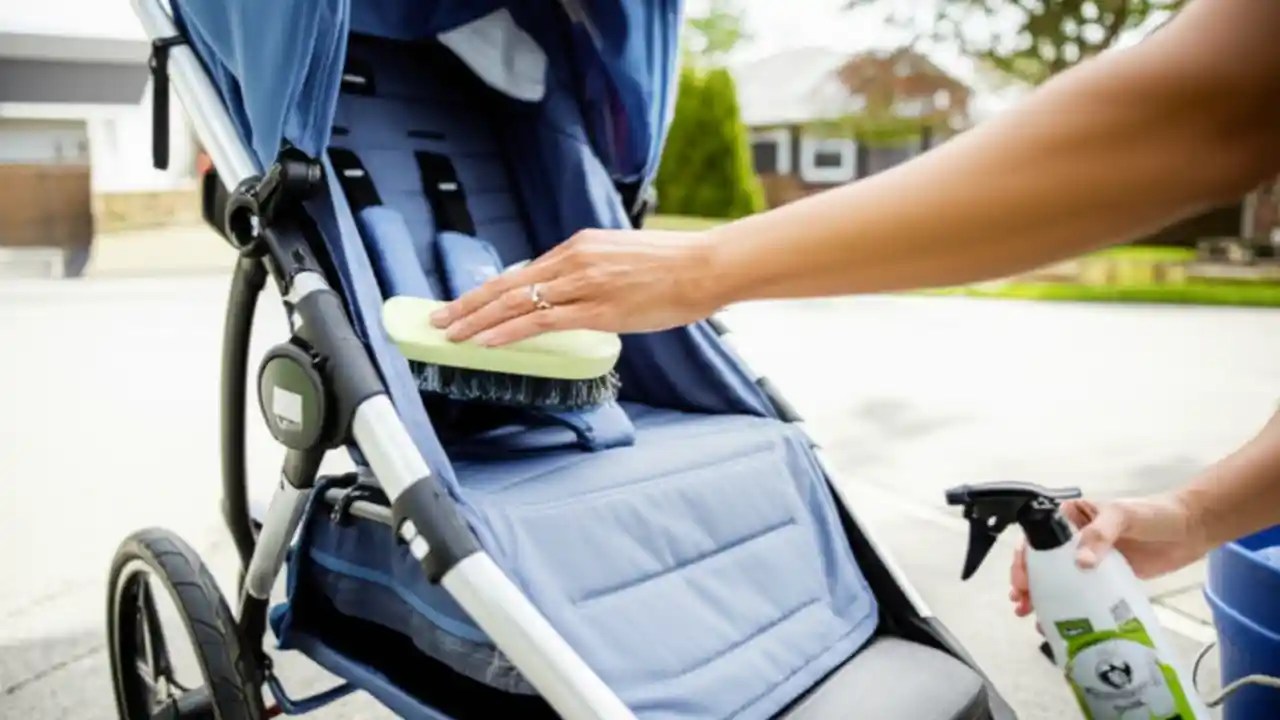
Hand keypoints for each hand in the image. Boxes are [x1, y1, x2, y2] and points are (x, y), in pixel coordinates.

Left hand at [429, 228, 720, 344]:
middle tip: (439, 318)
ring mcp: (583, 284)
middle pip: (508, 284)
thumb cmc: (675, 268)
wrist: (706, 266)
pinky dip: (506, 332)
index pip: (524, 271)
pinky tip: (484, 342)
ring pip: (515, 302)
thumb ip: (596, 276)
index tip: (466, 303)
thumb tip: (578, 297)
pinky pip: (539, 321)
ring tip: (450, 334)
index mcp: (581, 246)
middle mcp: (574, 259)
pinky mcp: (595, 309)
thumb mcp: (625, 261)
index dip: (490, 290)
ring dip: (476, 319)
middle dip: (468, 303)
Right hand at [1009, 494, 1209, 617]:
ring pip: (1056, 582)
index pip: (1037, 539)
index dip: (1024, 560)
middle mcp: (1074, 540)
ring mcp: (1089, 561)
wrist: (1190, 530)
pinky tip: (1058, 621)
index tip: (1022, 581)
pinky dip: (1068, 608)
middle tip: (1022, 603)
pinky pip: (1081, 595)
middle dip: (1027, 584)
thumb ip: (1100, 535)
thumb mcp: (1121, 515)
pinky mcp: (1105, 581)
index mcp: (1071, 518)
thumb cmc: (1154, 513)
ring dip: (1041, 598)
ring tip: (1029, 614)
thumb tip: (1080, 563)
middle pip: (1040, 564)